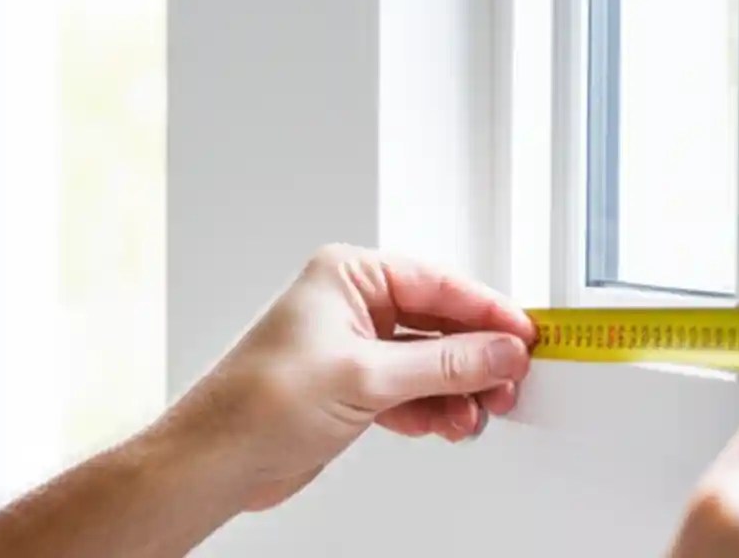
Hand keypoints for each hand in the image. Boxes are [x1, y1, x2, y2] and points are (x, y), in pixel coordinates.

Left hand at [152, 244, 535, 512]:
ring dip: (456, 390)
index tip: (523, 334)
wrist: (214, 463)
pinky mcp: (354, 386)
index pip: (438, 283)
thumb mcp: (367, 377)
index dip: (487, 311)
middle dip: (475, 357)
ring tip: (477, 412)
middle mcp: (352, 304)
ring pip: (429, 362)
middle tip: (507, 380)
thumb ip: (444, 365)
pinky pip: (412, 390)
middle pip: (438, 323)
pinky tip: (447, 424)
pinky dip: (433, 409)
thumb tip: (498, 351)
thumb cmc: (257, 404)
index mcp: (348, 275)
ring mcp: (354, 347)